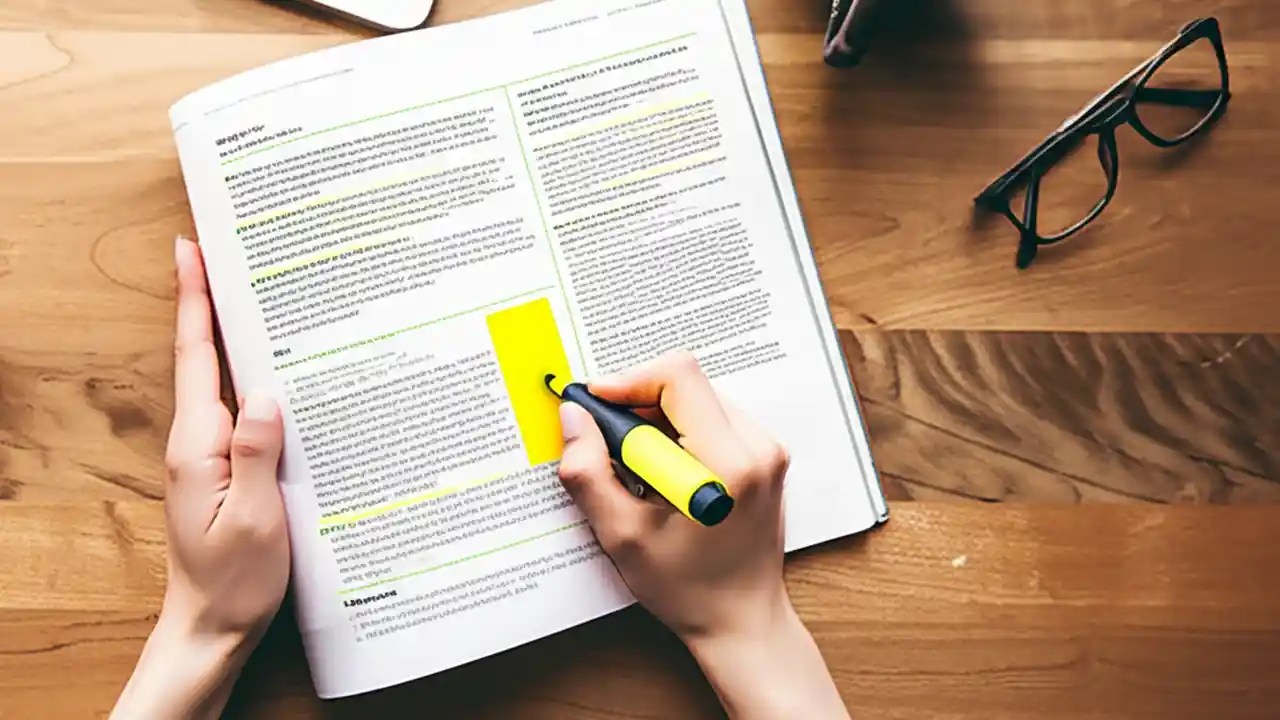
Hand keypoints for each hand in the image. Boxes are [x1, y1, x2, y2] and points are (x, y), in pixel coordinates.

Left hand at [113, 237, 288, 719]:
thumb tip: (266, 395)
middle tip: (223, 251)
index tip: (190, 251)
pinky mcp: (225, 470)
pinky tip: (273, 369)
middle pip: (203, 358)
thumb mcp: (254, 519)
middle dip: (208, 301)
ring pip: (222, 381)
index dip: (193, 301)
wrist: (214, 625)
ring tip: (248, 291)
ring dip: (229, 335)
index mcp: (198, 446)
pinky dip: (250, 378)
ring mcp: (208, 456)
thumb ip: (257, 453)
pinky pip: (239, 412)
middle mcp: (196, 443)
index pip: (195, 358)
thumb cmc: (235, 580)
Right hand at [557, 352, 848, 719]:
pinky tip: (664, 472)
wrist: (741, 620)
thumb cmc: (687, 588)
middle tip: (610, 445)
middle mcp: (758, 447)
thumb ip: (589, 473)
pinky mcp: (766, 455)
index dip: (629, 380)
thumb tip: (574, 417)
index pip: (679, 377)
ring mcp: (768, 450)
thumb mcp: (622, 537)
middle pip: (687, 383)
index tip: (596, 403)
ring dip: (658, 420)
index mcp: (728, 465)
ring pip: (698, 397)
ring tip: (638, 469)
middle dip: (638, 403)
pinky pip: (713, 417)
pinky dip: (679, 432)